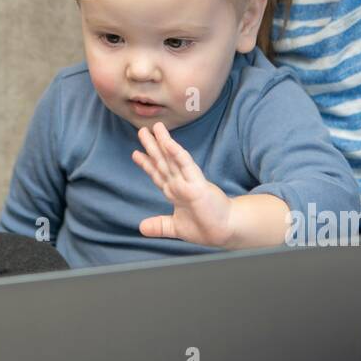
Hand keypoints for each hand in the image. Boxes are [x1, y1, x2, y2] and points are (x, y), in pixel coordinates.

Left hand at [132, 121, 233, 247]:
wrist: (225, 233)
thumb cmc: (205, 228)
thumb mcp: (176, 228)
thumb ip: (159, 226)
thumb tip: (141, 228)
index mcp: (174, 192)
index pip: (158, 174)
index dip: (146, 164)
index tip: (135, 153)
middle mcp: (179, 184)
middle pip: (162, 162)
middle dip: (151, 147)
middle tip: (141, 131)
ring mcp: (187, 182)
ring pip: (172, 159)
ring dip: (163, 143)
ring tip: (155, 128)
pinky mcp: (197, 185)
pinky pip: (185, 165)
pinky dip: (176, 153)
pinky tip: (167, 142)